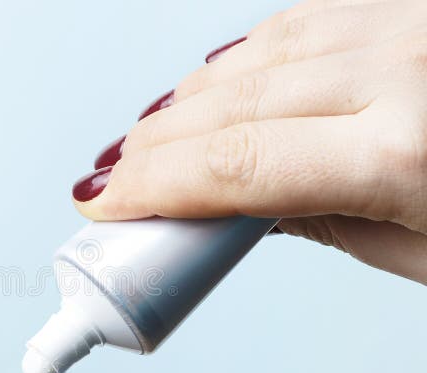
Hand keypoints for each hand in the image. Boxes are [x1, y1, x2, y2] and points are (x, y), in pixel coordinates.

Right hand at [73, 0, 426, 283]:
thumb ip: (322, 222)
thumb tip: (239, 207)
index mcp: (410, 154)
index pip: (237, 167)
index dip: (155, 187)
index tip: (105, 202)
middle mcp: (409, 68)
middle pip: (233, 104)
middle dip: (155, 145)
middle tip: (110, 177)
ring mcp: (412, 21)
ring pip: (258, 54)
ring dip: (189, 100)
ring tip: (146, 138)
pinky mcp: (411, 6)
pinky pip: (303, 22)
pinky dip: (244, 57)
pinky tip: (214, 83)